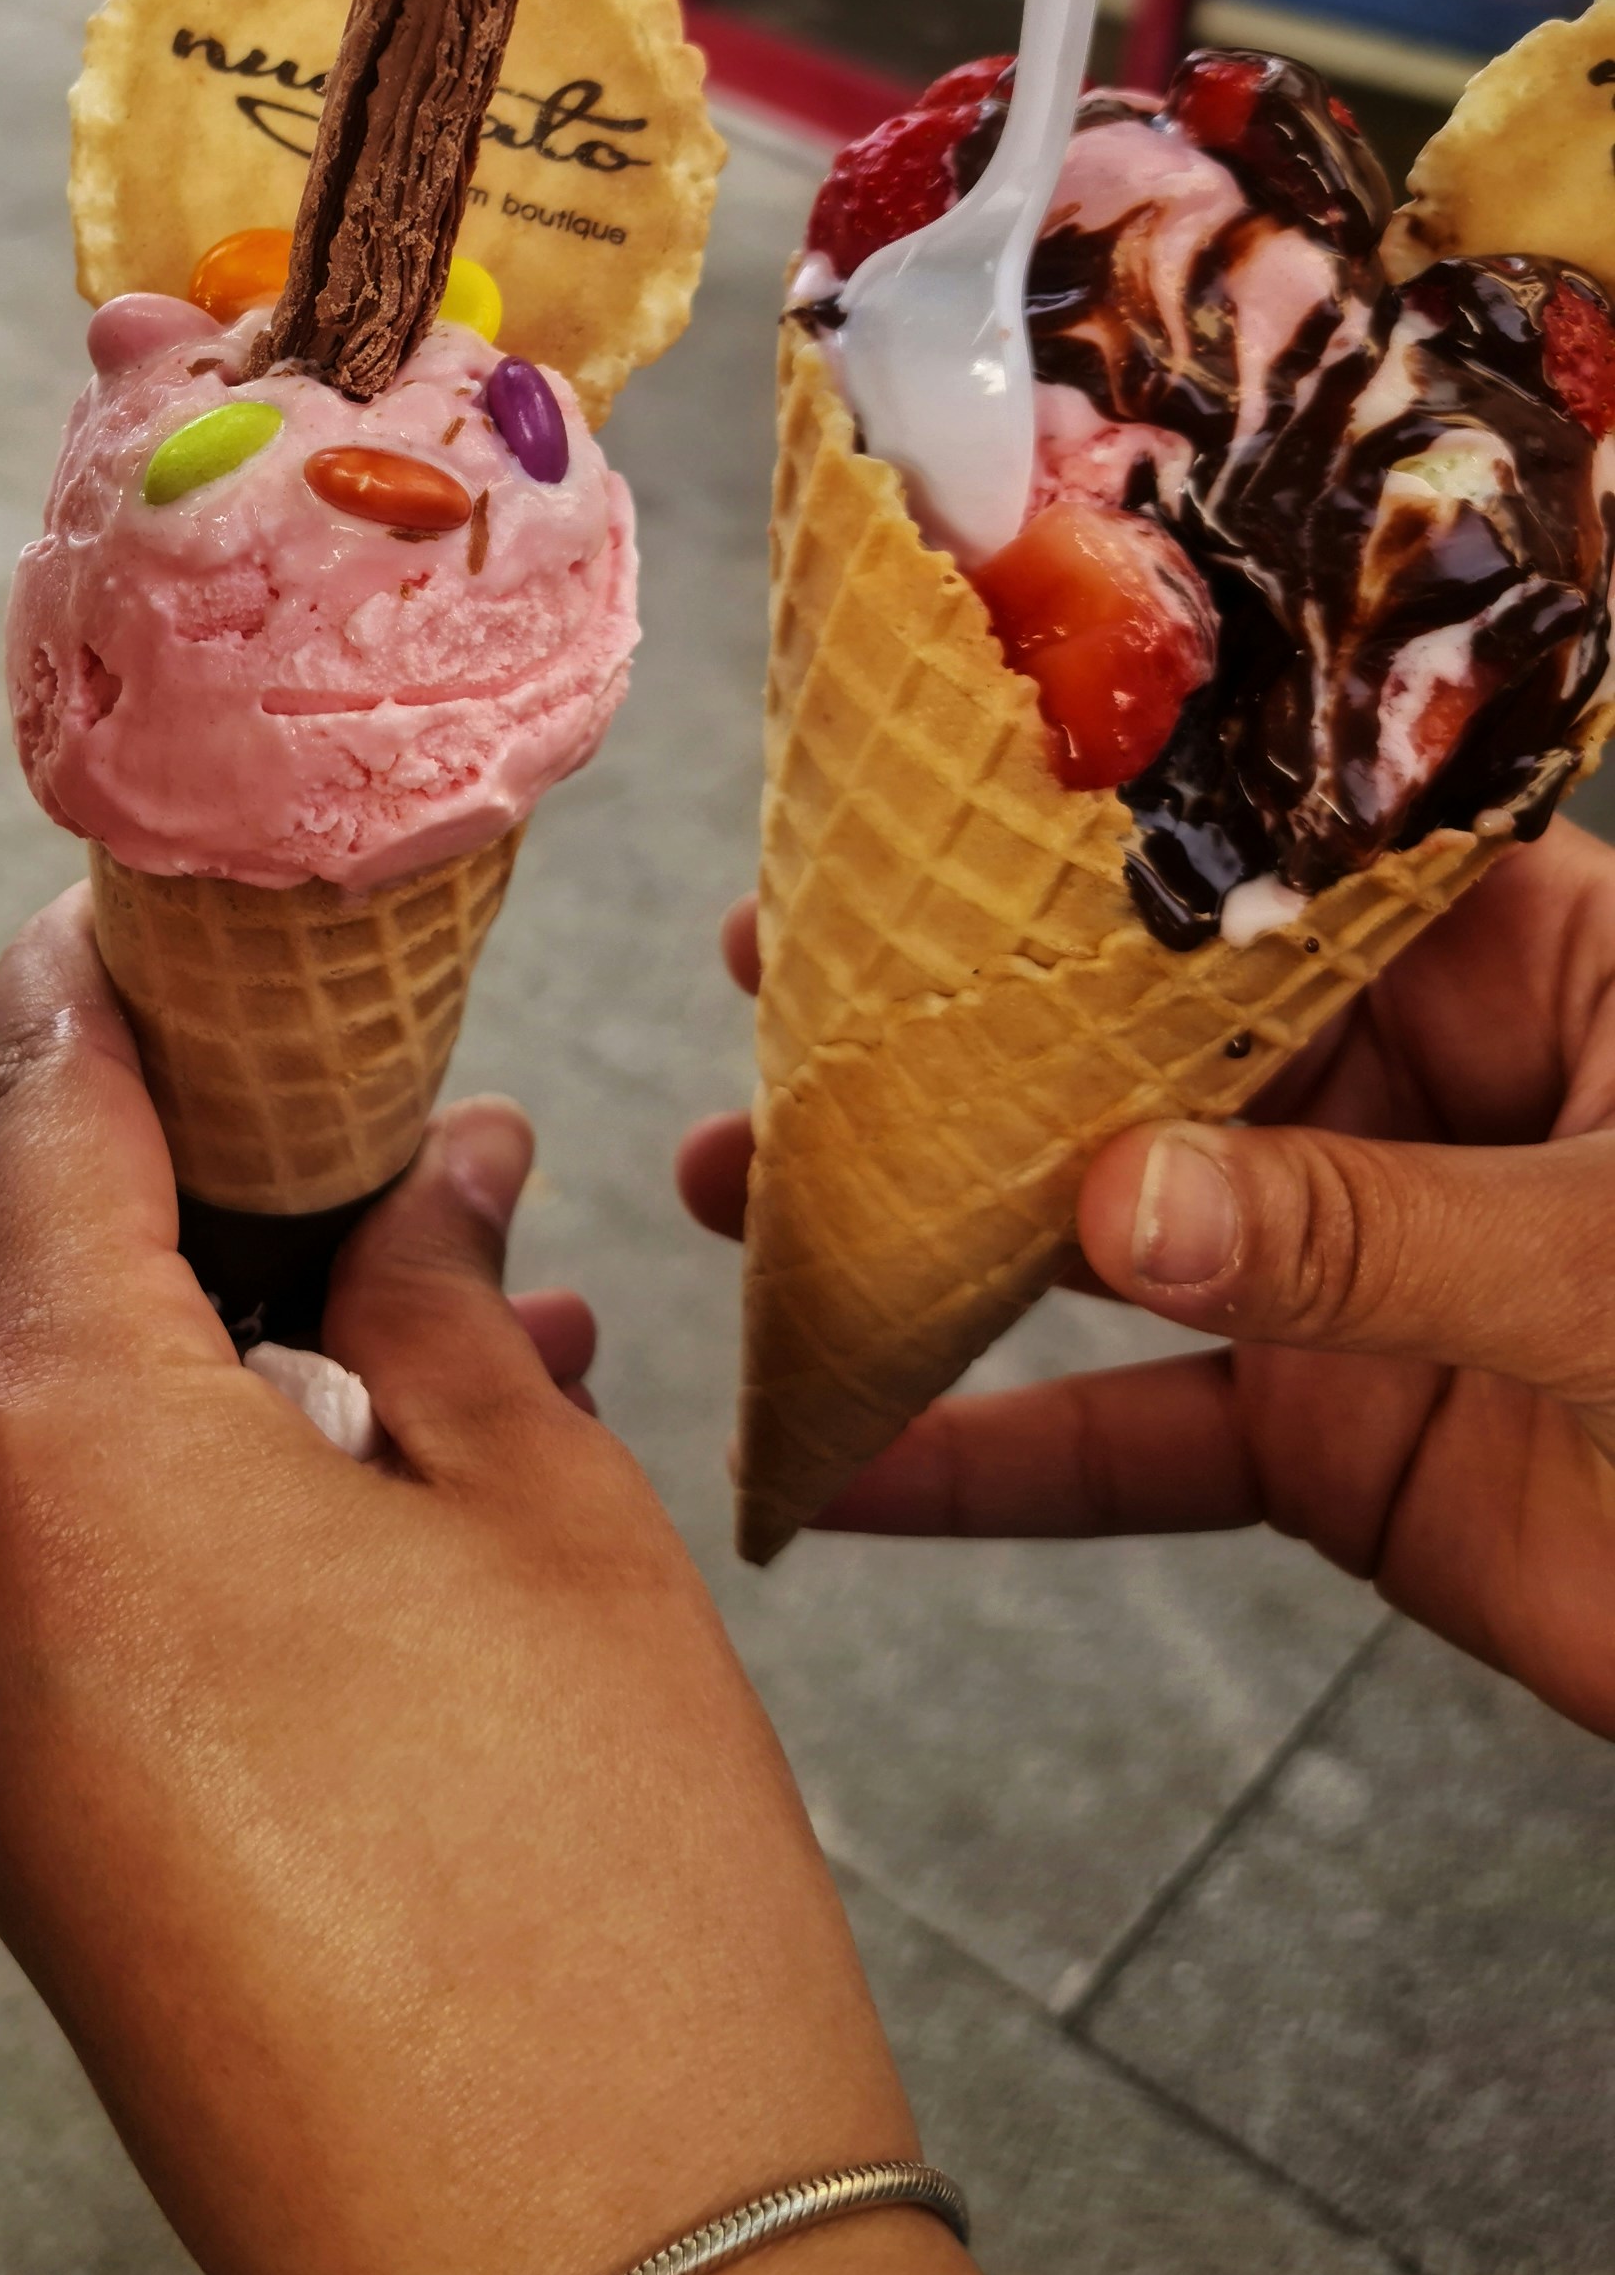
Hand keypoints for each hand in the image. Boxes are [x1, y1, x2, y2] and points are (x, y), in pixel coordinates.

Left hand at [0, 895, 1104, 2274]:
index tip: (120, 912)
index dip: (89, 999)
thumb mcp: (548, 1523)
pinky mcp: (10, 1839)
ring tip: (433, 1293)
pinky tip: (363, 1470)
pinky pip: (62, 1589)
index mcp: (64, 1449)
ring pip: (55, 1442)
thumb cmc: (595, 1911)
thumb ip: (438, 1304)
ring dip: (211, 1356)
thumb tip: (416, 1182)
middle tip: (331, 1100)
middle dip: (174, 1181)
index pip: (34, 1126)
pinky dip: (185, 1507)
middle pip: (26, 1283)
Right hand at [679, 828, 1614, 1734]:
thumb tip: (1114, 1201)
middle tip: (777, 989)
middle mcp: (1425, 1104)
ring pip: (1112, 1240)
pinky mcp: (1344, 1455)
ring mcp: (1369, 1279)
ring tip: (742, 1197)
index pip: (1284, 876)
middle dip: (963, 1030)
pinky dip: (992, 1467)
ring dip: (930, 1229)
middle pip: (1156, 1045)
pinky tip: (847, 1462)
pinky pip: (1140, 1449)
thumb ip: (1367, 1236)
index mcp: (1530, 975)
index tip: (922, 807)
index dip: (1100, 841)